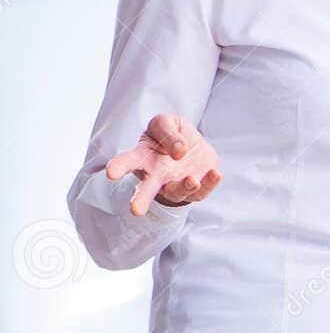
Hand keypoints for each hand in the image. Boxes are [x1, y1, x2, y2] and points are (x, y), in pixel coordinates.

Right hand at [105, 114, 221, 215]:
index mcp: (142, 157)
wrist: (193, 146)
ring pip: (175, 192)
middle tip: (135, 210)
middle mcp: (156, 176)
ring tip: (190, 181)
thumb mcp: (167, 122)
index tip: (111, 173)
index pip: (127, 162)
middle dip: (140, 199)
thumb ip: (168, 132)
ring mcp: (175, 184)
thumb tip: (179, 150)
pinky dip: (208, 184)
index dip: (118, 167)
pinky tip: (215, 174)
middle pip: (145, 190)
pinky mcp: (196, 189)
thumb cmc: (172, 134)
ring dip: (182, 188)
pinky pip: (201, 191)